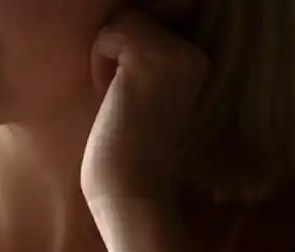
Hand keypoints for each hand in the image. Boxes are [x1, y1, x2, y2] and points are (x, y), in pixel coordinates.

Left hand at [80, 6, 207, 213]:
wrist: (132, 191)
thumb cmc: (127, 149)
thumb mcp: (141, 91)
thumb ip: (140, 57)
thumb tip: (120, 22)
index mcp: (195, 60)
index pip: (146, 23)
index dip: (124, 56)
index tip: (130, 98)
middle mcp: (193, 53)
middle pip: (133, 17)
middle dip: (115, 55)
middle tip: (123, 101)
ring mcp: (174, 54)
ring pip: (121, 22)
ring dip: (106, 60)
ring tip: (119, 100)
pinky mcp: (148, 59)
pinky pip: (109, 34)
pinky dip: (98, 65)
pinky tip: (112, 100)